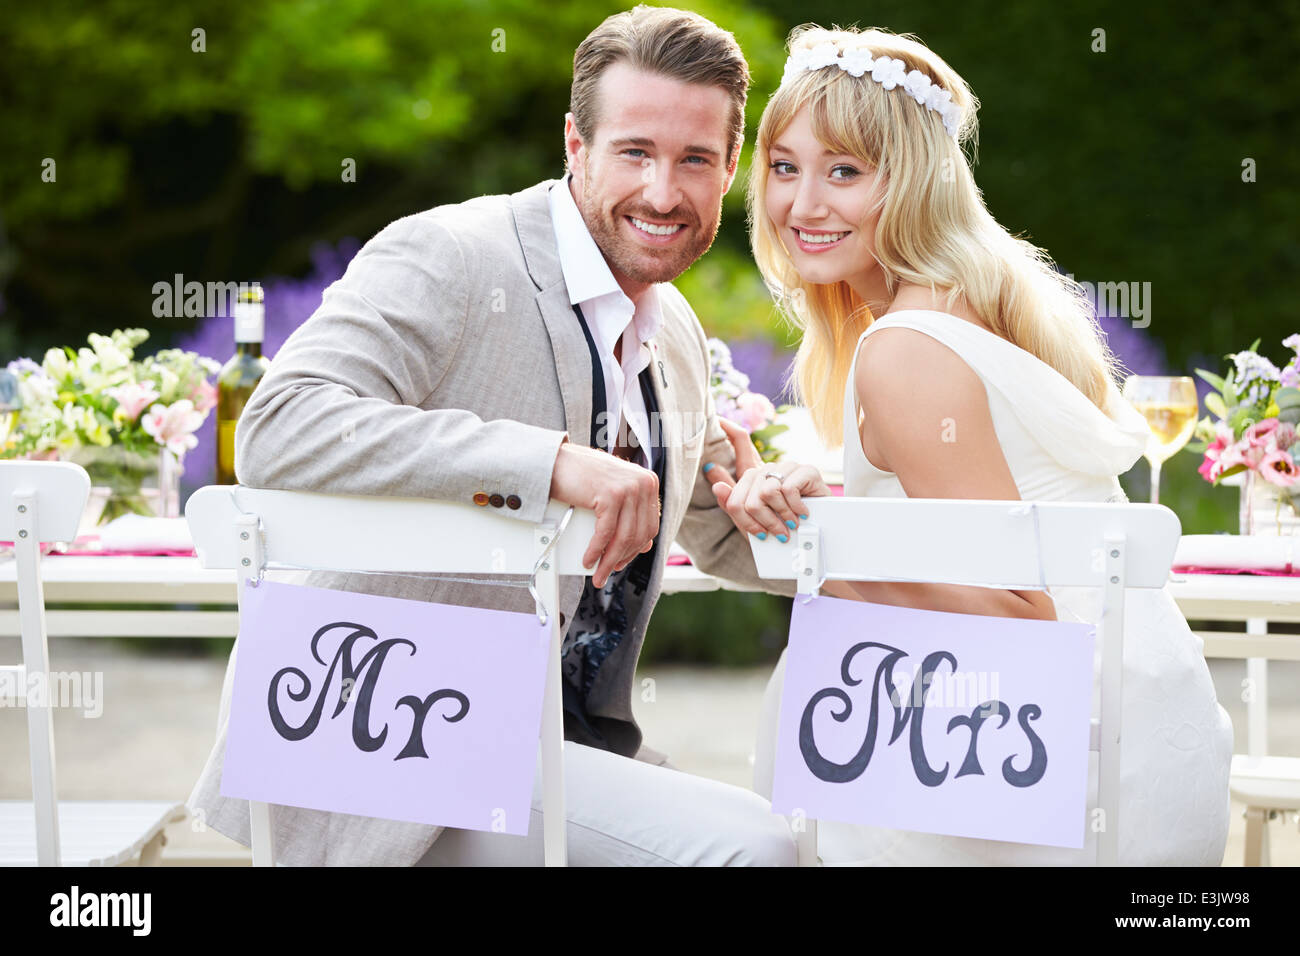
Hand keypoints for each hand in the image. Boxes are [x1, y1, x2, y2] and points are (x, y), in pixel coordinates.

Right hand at [549, 440, 658, 587]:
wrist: (555, 460)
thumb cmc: (580, 474)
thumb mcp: (613, 491)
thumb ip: (630, 512)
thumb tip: (644, 545)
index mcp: (648, 482)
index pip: (650, 525)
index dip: (636, 549)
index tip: (622, 560)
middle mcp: (643, 483)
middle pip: (639, 534)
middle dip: (622, 558)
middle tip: (608, 571)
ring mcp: (629, 488)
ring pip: (624, 537)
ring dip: (609, 560)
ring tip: (598, 573)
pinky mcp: (611, 495)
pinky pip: (606, 533)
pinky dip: (596, 551)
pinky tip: (589, 559)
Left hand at [706, 418, 829, 540]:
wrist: (811, 539)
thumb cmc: (779, 529)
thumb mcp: (749, 521)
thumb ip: (731, 503)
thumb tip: (714, 480)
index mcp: (755, 476)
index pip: (740, 440)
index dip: (728, 426)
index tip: (717, 417)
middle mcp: (770, 467)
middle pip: (747, 482)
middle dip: (754, 518)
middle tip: (768, 532)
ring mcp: (788, 467)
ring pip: (765, 491)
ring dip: (777, 516)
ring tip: (787, 525)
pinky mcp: (806, 471)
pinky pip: (787, 489)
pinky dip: (793, 509)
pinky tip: (800, 514)